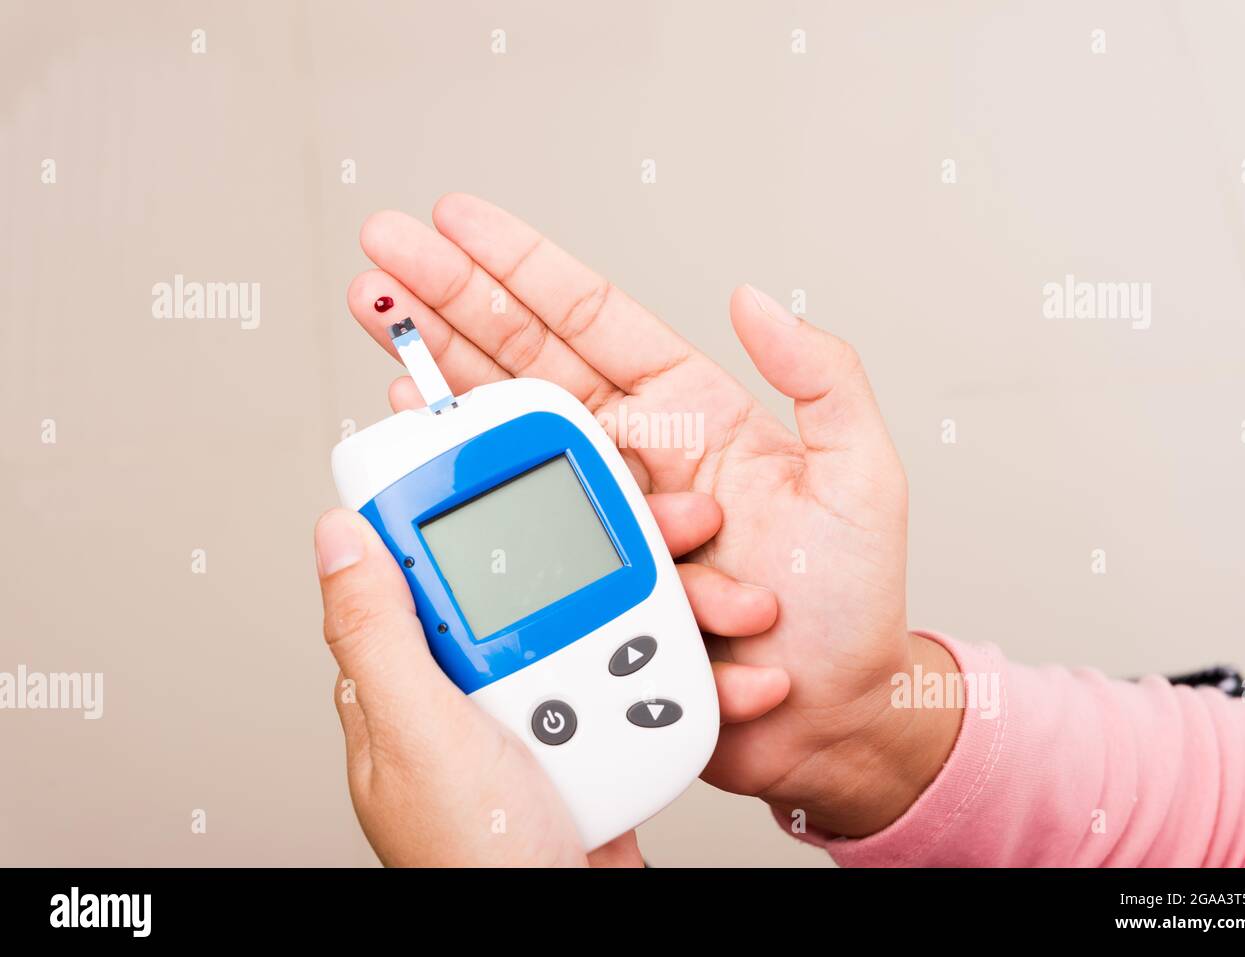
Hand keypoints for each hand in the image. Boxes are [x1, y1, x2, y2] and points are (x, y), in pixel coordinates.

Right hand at [345, 196, 960, 836]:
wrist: (826, 717)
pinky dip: (457, 473)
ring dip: (438, 375)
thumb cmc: (852, 602)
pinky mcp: (579, 574)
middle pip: (525, 359)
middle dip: (451, 302)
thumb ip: (823, 380)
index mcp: (693, 413)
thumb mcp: (861, 477)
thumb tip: (753, 299)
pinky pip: (510, 516)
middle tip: (382, 253)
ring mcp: (600, 513)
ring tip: (382, 329)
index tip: (454, 221)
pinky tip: (415, 433)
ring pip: (503, 426)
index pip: (593, 319)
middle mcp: (636, 453)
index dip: (520, 266)